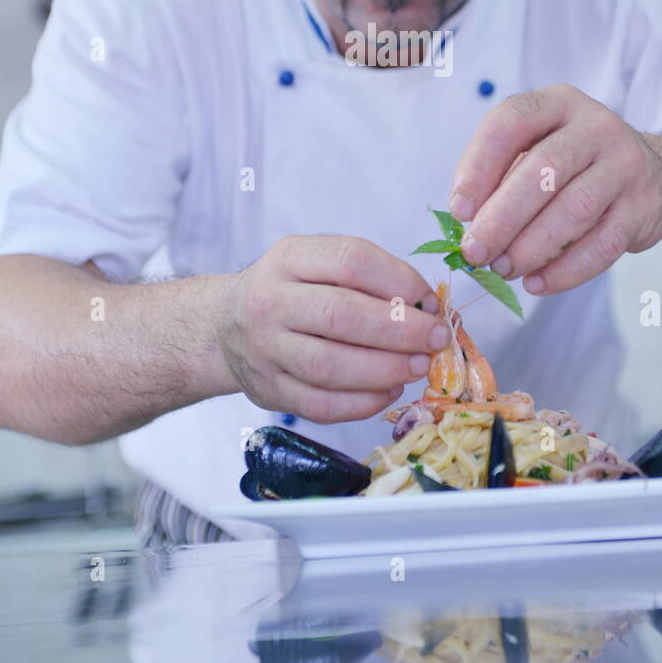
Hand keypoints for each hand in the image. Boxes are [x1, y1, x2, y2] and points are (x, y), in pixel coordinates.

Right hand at [221, 235, 446, 423]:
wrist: (225, 325)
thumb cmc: (290, 290)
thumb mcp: (317, 262)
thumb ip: (368, 277)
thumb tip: (427, 308)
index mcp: (289, 258)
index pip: (351, 261)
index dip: (399, 281)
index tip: (430, 300)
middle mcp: (269, 301)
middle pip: (341, 315)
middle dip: (400, 330)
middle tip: (436, 338)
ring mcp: (264, 349)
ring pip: (329, 366)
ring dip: (385, 369)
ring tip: (419, 366)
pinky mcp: (268, 390)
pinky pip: (321, 404)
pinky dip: (363, 402)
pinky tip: (389, 390)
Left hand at [449, 85, 661, 295]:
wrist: (654, 175)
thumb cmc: (575, 164)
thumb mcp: (539, 148)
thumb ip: (502, 176)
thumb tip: (467, 224)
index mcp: (558, 103)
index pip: (512, 122)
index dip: (479, 166)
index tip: (459, 209)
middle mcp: (596, 127)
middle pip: (544, 170)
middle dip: (503, 218)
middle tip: (475, 252)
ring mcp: (626, 165)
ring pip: (575, 210)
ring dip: (531, 247)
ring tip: (503, 269)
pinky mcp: (643, 207)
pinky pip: (602, 246)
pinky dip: (565, 271)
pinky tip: (536, 283)